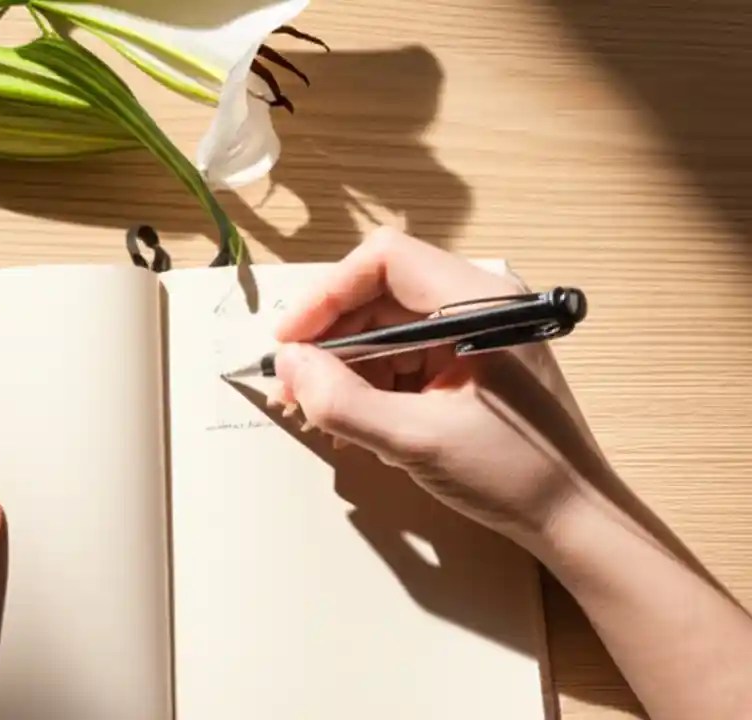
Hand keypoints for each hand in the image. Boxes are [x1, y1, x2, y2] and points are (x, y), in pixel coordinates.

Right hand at [272, 227, 607, 544]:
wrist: (574, 520)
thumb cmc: (515, 475)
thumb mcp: (417, 441)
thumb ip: (344, 402)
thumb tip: (288, 365)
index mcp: (479, 303)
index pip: (385, 261)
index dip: (327, 295)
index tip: (290, 341)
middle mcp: (477, 303)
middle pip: (379, 294)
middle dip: (329, 339)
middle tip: (292, 387)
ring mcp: (474, 332)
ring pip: (386, 327)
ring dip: (345, 367)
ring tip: (321, 416)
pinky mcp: (469, 362)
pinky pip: (403, 355)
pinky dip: (371, 384)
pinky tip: (356, 424)